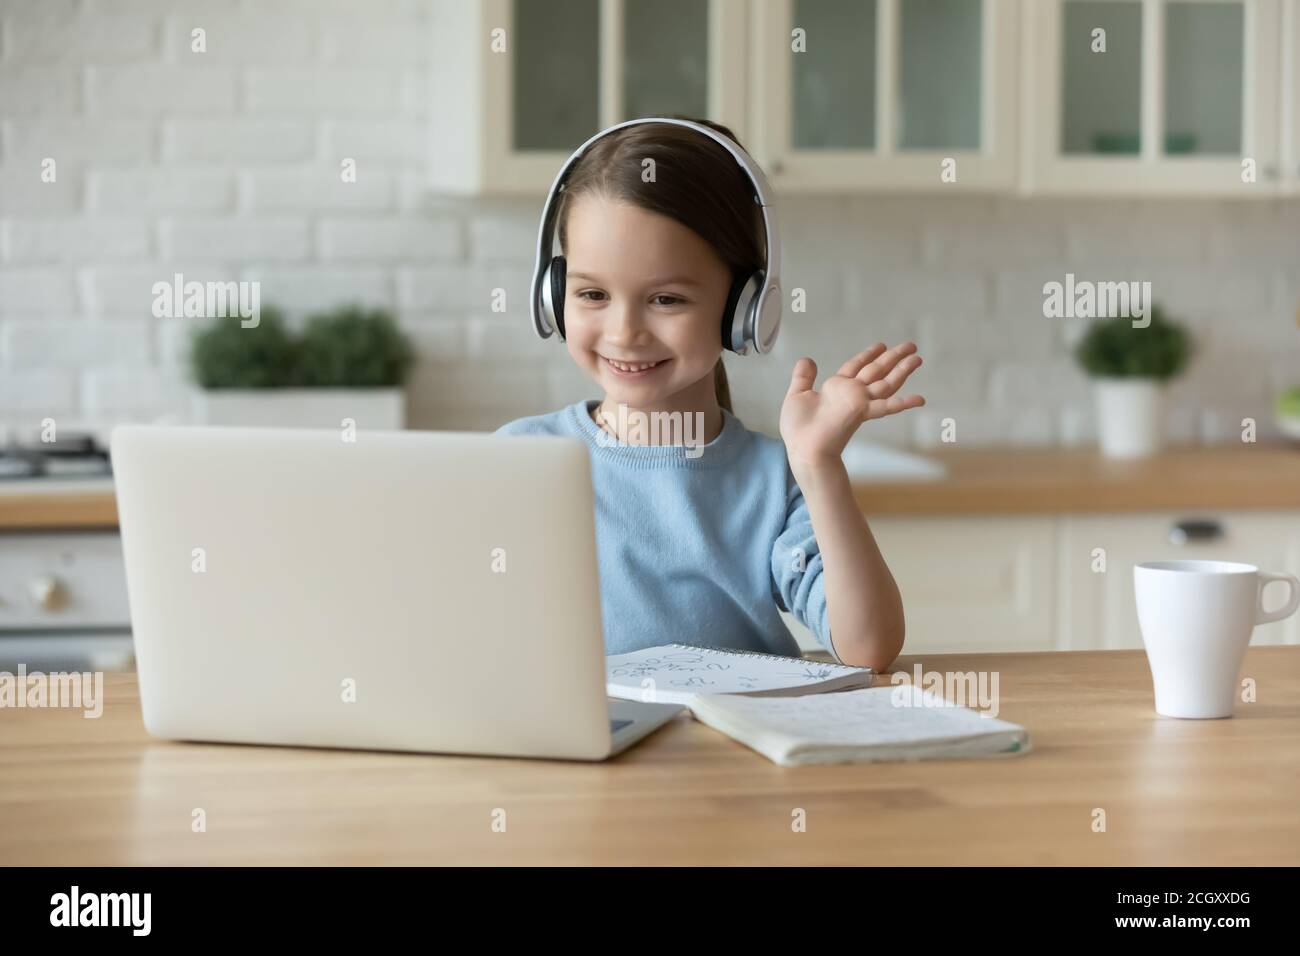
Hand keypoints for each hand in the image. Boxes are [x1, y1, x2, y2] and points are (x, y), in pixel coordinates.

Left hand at [780, 341, 925, 471]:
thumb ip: (803, 377)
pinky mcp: (862, 412)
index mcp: (837, 387)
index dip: (869, 354)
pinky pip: (886, 407)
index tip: (882, 345)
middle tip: (911, 345)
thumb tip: (807, 359)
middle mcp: (852, 393)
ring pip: (886, 383)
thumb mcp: (797, 394)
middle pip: (877, 370)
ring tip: (917, 358)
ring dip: (902, 370)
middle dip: (894, 357)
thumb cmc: (798, 428)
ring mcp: (859, 402)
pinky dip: (904, 403)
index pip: (857, 366)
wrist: (803, 447)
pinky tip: (920, 399)